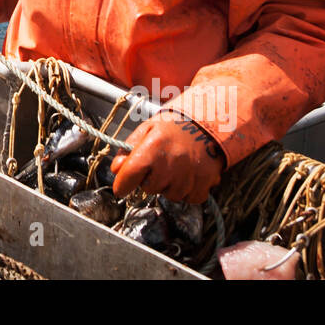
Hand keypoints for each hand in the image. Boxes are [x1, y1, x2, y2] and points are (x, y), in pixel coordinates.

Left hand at [109, 111, 226, 203]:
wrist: (208, 125)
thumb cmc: (175, 127)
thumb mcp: (147, 129)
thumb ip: (128, 149)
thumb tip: (116, 169)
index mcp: (153, 147)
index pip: (129, 175)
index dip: (122, 184)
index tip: (120, 188)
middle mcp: (170, 163)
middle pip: (149, 188)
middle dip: (150, 179)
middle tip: (159, 163)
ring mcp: (189, 175)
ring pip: (169, 195)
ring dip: (169, 185)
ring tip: (176, 166)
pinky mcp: (204, 184)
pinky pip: (188, 198)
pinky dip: (186, 190)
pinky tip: (188, 174)